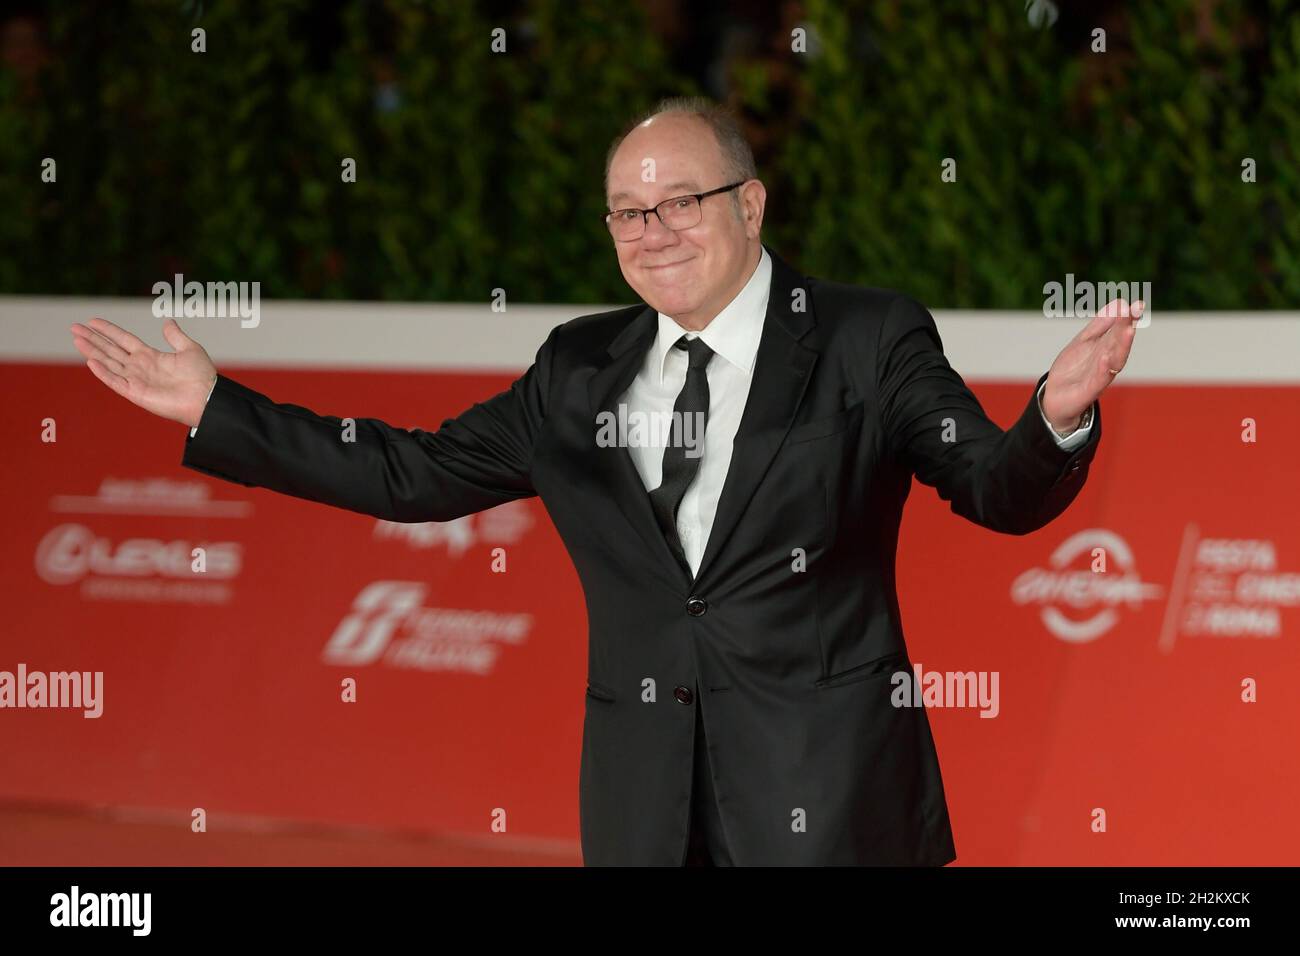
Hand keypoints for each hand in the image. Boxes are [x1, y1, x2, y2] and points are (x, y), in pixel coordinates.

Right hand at [70, 318, 217, 427]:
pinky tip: (91, 362)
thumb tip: (167, 321)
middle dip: (92, 339)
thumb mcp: (189, 349)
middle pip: (110, 350)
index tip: (92, 321)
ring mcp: (136, 380)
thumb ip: (175, 336)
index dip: (108, 330)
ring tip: (77, 340)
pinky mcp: (137, 393)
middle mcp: (140, 367)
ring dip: (92, 352)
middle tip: (74, 328)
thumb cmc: (202, 376)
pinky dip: (103, 373)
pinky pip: (116, 382)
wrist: (207, 397)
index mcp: (150, 356)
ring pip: (108, 363)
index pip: (123, 340)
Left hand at [1041, 298, 1142, 430]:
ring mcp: (1099, 377)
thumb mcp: (1085, 341)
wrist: (1056, 397)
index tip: (1138, 304)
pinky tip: (1105, 358)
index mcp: (1106, 348)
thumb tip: (1120, 302)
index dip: (1127, 318)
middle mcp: (1107, 362)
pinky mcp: (1088, 392)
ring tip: (1128, 330)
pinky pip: (1098, 381)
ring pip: (1114, 360)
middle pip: (1118, 343)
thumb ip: (1100, 324)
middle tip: (1133, 311)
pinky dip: (1103, 370)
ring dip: (1122, 346)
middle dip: (1125, 327)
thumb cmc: (1074, 368)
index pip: (1118, 331)